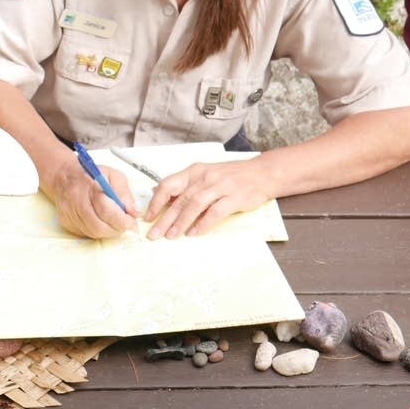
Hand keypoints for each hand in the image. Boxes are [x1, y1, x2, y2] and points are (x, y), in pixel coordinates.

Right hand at [45, 157, 136, 238]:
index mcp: (88, 185)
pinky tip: (102, 222)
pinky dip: (98, 231)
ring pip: (93, 232)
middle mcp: (76, 200)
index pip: (106, 209)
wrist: (65, 178)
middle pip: (99, 225)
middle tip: (126, 224)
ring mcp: (69, 213)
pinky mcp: (66, 222)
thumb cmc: (90, 176)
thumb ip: (124, 193)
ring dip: (109, 231)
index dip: (122, 219)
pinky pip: (86, 233)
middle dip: (117, 228)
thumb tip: (133, 212)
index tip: (131, 221)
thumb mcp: (113, 175)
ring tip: (115, 222)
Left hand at [143, 158, 270, 238]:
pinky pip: (215, 212)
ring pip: (195, 205)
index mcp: (195, 171)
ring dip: (181, 222)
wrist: (262, 173)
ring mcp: (220, 186)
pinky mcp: (235, 197)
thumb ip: (185, 185)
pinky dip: (203, 224)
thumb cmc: (232, 176)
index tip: (147, 217)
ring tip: (171, 236)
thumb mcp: (206, 174)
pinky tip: (195, 233)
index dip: (156, 201)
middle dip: (165, 218)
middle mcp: (205, 177)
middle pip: (180, 199)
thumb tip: (159, 195)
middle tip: (154, 234)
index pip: (168, 184)